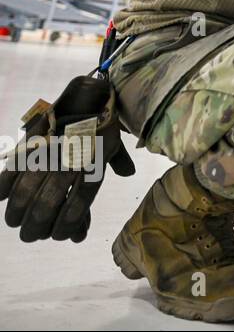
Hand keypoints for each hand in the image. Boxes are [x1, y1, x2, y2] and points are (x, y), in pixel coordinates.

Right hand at [0, 77, 135, 242]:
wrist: (90, 93)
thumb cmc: (102, 125)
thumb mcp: (114, 148)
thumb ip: (114, 168)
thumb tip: (124, 177)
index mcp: (95, 165)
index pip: (79, 203)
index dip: (68, 224)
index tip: (61, 237)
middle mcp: (71, 160)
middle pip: (47, 204)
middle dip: (36, 226)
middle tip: (31, 236)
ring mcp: (51, 151)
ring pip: (27, 190)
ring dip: (17, 212)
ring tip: (15, 223)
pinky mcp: (34, 142)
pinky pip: (13, 166)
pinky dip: (3, 183)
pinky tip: (0, 197)